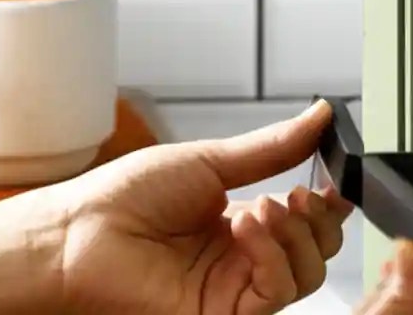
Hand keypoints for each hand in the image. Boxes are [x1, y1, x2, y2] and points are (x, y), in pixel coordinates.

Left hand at [37, 99, 352, 313]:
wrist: (79, 232)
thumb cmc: (123, 199)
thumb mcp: (210, 161)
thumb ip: (272, 147)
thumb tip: (320, 116)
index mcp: (239, 225)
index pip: (306, 225)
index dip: (327, 208)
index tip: (333, 182)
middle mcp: (241, 261)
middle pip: (316, 254)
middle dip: (319, 221)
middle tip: (299, 195)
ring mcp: (233, 291)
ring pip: (305, 277)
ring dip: (295, 236)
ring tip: (261, 207)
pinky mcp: (223, 314)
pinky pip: (275, 294)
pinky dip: (272, 257)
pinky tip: (247, 226)